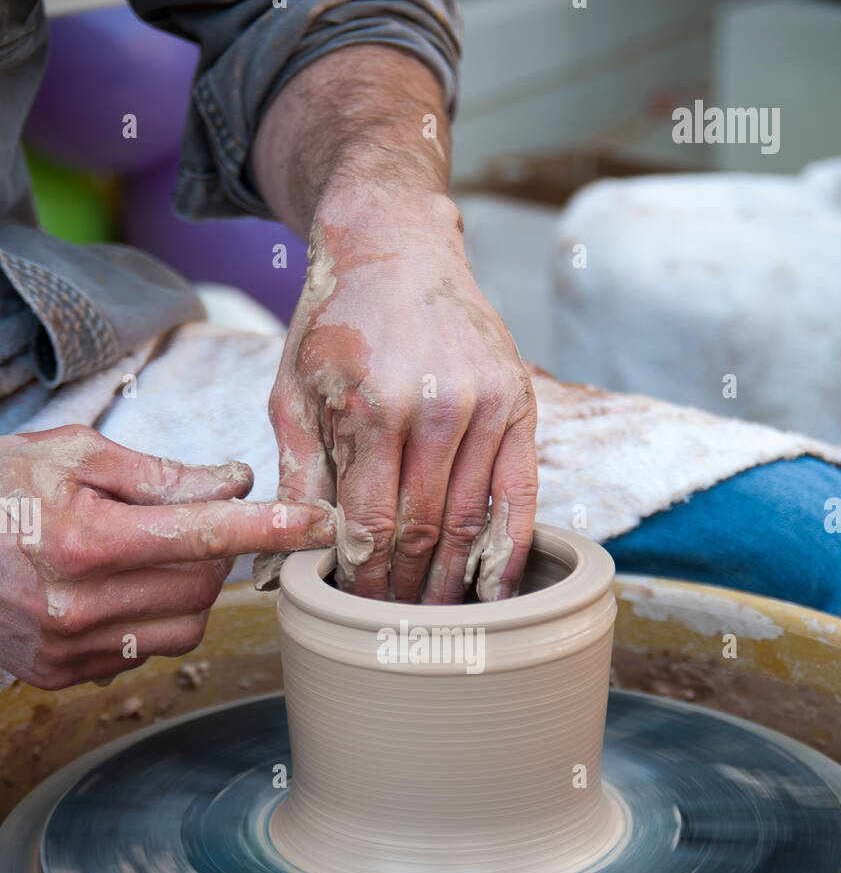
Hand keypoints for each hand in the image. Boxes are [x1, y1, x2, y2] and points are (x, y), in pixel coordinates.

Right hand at [0, 425, 333, 688]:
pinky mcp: (64, 675)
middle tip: (190, 522)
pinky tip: (117, 588)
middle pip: (202, 586)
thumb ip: (158, 474)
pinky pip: (145, 651)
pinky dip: (152, 618)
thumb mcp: (70, 454)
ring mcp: (71, 648)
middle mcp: (81, 605)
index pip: (205, 535)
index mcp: (85, 540)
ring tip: (147, 554)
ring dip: (190, 590)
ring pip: (184, 626)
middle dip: (215, 553)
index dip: (270, 526)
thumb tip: (232, 483)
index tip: (319, 524)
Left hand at [268, 185, 537, 603]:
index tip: (356, 610)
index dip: (364, 578)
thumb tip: (288, 553)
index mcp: (372, 407)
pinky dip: (510, 548)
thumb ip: (297, 475)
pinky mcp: (519, 401)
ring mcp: (485, 405)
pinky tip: (496, 589)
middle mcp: (436, 408)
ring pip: (470, 521)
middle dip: (405, 587)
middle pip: (423, 531)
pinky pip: (520, 493)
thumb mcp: (293, 392)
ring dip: (452, 579)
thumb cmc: (334, 323)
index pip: (371, 524)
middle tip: (395, 626)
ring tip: (437, 619)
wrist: (396, 246)